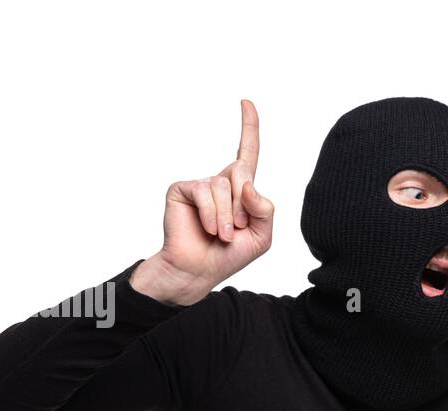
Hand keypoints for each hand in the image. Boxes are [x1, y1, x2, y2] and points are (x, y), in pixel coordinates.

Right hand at [131, 99, 274, 305]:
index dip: (249, 128)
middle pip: (242, 172)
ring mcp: (200, 185)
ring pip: (224, 186)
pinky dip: (211, 214)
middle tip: (236, 230)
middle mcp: (220, 182)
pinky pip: (205, 191)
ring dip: (228, 217)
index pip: (247, 153)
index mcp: (240, 191)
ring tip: (222, 234)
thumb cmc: (229, 255)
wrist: (199, 271)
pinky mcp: (182, 189)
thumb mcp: (262, 237)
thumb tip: (248, 184)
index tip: (246, 102)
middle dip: (244, 206)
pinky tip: (208, 229)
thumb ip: (265, 210)